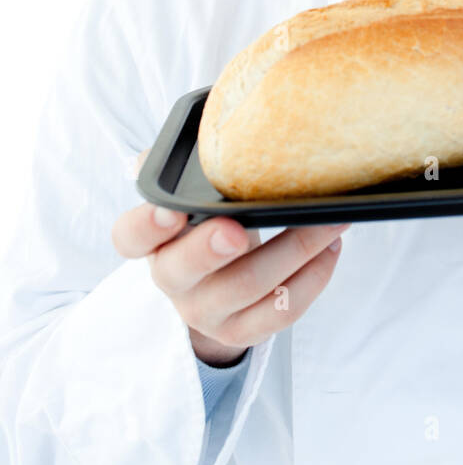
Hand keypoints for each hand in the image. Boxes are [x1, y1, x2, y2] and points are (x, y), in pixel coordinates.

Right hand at [112, 147, 349, 364]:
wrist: (212, 286)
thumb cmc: (207, 224)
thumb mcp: (190, 195)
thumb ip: (188, 164)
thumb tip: (205, 133)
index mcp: (153, 240)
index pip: (130, 237)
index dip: (146, 226)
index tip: (170, 211)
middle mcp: (172, 279)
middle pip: (186, 270)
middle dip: (212, 249)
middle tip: (239, 229)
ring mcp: (206, 312)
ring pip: (249, 285)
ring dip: (296, 249)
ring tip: (330, 220)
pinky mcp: (242, 332)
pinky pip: (282, 311)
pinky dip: (314, 277)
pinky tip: (331, 248)